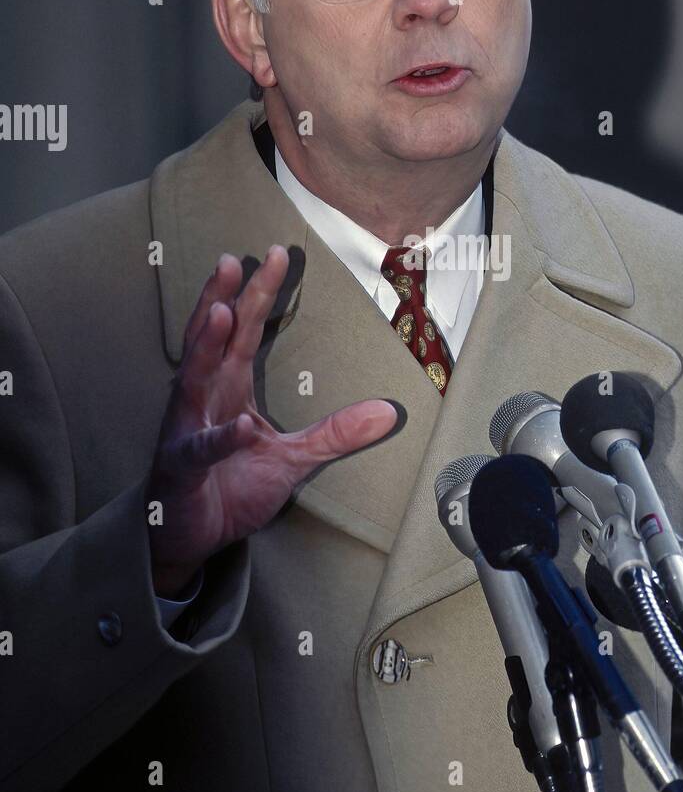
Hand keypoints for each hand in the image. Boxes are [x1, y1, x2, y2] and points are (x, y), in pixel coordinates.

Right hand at [146, 245, 396, 595]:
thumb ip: (336, 433)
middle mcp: (203, 398)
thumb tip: (390, 412)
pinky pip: (203, 449)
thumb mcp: (295, 458)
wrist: (192, 537)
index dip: (258, 293)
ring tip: (221, 312)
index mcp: (228, 387)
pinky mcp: (183, 467)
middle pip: (211, 339)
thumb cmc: (231, 487)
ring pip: (193, 380)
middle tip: (232, 259)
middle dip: (221, 298)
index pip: (243, 330)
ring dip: (206, 347)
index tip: (277, 254)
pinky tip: (242, 425)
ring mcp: (188, 430)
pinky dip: (222, 437)